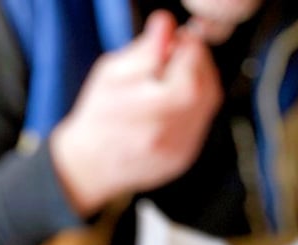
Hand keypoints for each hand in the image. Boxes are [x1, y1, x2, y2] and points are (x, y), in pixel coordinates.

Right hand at [49, 11, 222, 216]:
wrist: (90, 165)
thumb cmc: (97, 120)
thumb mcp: (110, 74)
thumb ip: (143, 50)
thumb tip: (166, 26)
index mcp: (148, 112)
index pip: (191, 70)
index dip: (190, 48)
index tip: (179, 40)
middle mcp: (168, 137)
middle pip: (207, 90)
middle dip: (198, 66)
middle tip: (180, 58)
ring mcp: (178, 152)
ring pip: (208, 107)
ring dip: (198, 85)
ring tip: (174, 80)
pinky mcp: (183, 159)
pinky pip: (201, 123)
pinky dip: (193, 106)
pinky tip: (173, 102)